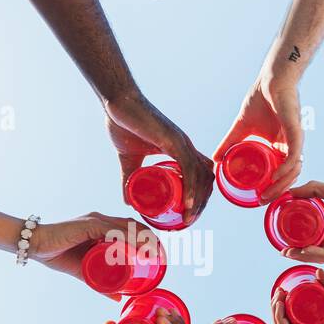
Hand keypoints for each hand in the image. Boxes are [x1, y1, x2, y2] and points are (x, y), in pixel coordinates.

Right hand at [32, 213, 161, 297]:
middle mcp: (103, 220)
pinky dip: (127, 239)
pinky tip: (137, 248)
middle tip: (163, 258)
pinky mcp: (88, 224)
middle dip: (152, 240)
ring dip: (144, 239)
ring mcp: (96, 221)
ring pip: (127, 227)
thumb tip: (119, 298)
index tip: (161, 255)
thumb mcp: (85, 272)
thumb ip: (100, 284)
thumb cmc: (57, 255)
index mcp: (104, 227)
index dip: (149, 240)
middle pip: (135, 226)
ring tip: (155, 254)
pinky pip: (112, 230)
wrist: (34, 246)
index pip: (133, 229)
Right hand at [104, 92, 213, 223]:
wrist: (117, 103)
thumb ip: (129, 179)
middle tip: (188, 221)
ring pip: (200, 176)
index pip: (201, 176)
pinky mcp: (173, 140)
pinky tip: (187, 203)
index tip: (188, 214)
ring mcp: (182, 142)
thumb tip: (128, 201)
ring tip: (188, 218)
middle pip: (206, 179)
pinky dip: (191, 187)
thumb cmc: (124, 125)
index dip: (200, 196)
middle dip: (202, 202)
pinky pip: (188, 168)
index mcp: (180, 150)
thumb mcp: (129, 159)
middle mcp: (186, 146)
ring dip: (198, 200)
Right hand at [212, 77, 301, 201]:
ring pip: (294, 169)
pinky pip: (295, 155)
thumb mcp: (240, 128)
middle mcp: (290, 146)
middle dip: (277, 191)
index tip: (259, 198)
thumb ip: (228, 143)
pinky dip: (286, 167)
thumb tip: (214, 159)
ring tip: (268, 193)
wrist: (270, 81)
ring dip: (282, 184)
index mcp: (280, 147)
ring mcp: (295, 140)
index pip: (281, 174)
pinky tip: (276, 176)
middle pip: (289, 176)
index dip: (273, 188)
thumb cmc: (260, 101)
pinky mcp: (296, 132)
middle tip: (262, 201)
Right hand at [277, 180, 323, 262]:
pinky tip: (310, 250)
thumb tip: (291, 190)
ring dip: (309, 256)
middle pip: (319, 254)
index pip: (316, 245)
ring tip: (293, 253)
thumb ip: (313, 190)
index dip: (300, 247)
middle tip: (284, 253)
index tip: (284, 246)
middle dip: (301, 255)